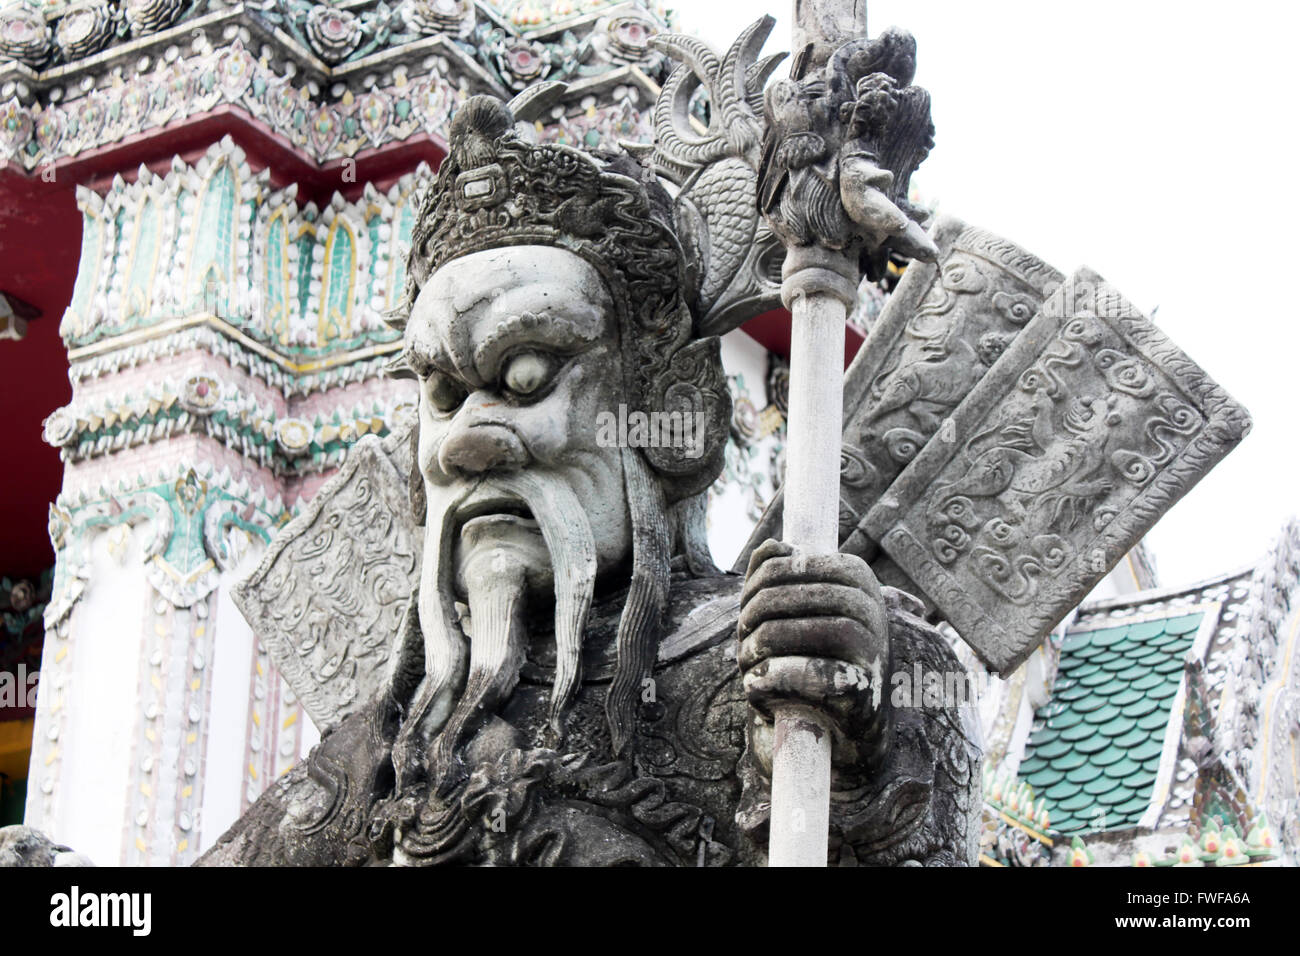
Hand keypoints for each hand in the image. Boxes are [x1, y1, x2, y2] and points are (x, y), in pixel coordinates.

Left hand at [738, 539, 889, 766]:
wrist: (853, 723)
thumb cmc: (819, 655)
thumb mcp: (802, 609)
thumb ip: (782, 572)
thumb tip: (771, 546)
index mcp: (856, 576)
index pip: (784, 564)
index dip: (752, 586)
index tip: (746, 613)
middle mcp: (869, 607)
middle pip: (778, 599)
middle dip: (748, 621)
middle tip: (743, 642)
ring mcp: (869, 649)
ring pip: (782, 634)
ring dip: (751, 651)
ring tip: (748, 665)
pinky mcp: (861, 691)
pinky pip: (796, 676)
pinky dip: (766, 681)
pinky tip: (758, 688)